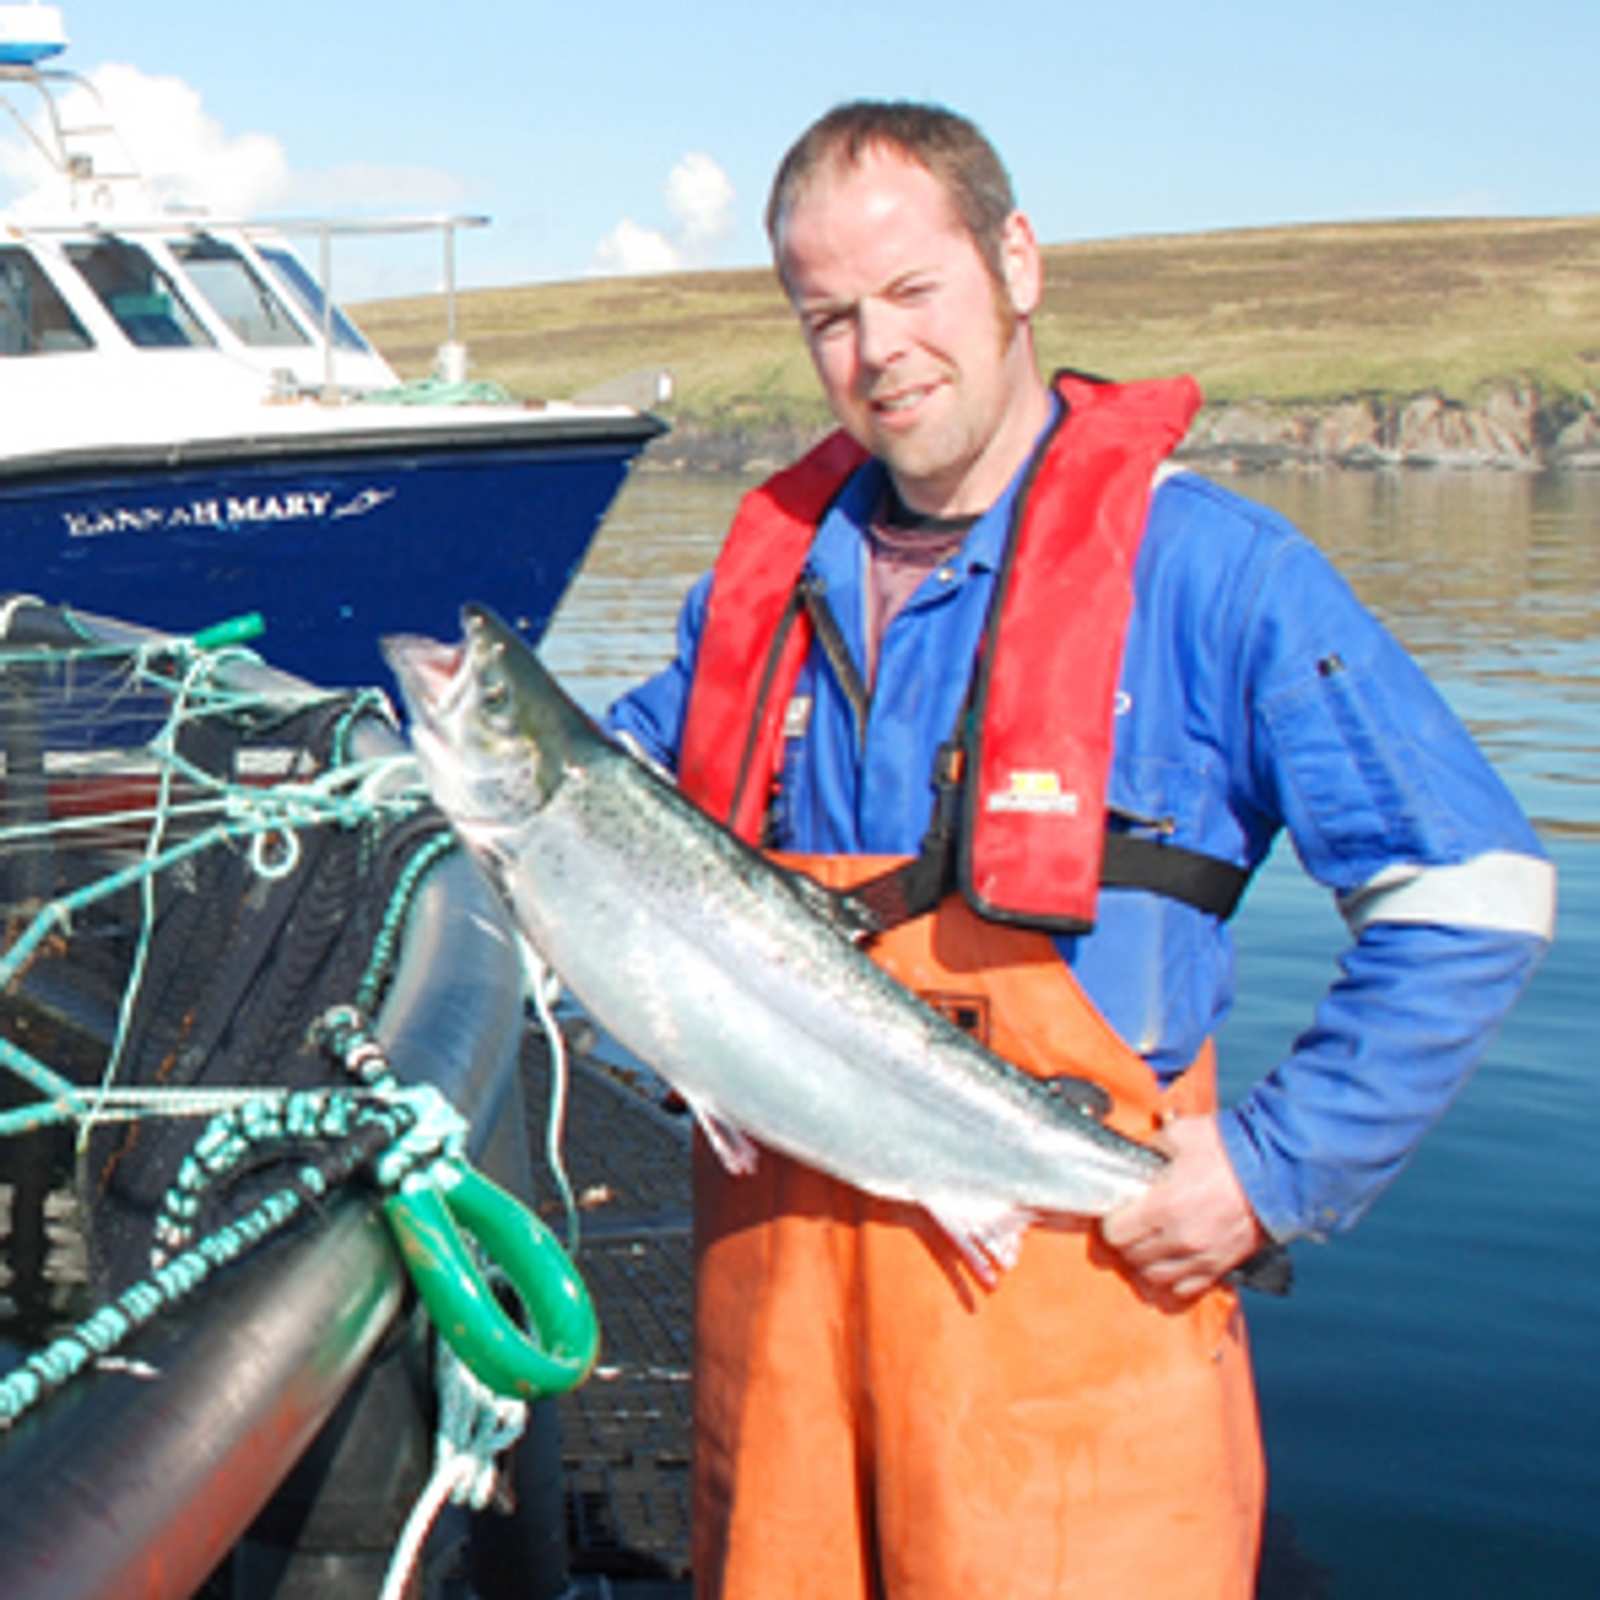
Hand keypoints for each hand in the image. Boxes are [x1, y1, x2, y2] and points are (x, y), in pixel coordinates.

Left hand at [1099, 1114, 1267, 1299]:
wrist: (1278, 1167)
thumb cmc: (1229, 1148)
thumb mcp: (1180, 1134)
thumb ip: (1151, 1148)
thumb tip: (1137, 1158)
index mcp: (1165, 1206)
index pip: (1115, 1233)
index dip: (1111, 1222)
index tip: (1117, 1212)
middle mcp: (1180, 1238)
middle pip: (1132, 1257)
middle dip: (1127, 1241)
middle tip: (1132, 1226)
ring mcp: (1202, 1257)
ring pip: (1155, 1278)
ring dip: (1147, 1263)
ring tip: (1150, 1245)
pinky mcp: (1222, 1266)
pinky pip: (1186, 1289)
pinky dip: (1174, 1280)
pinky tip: (1173, 1262)